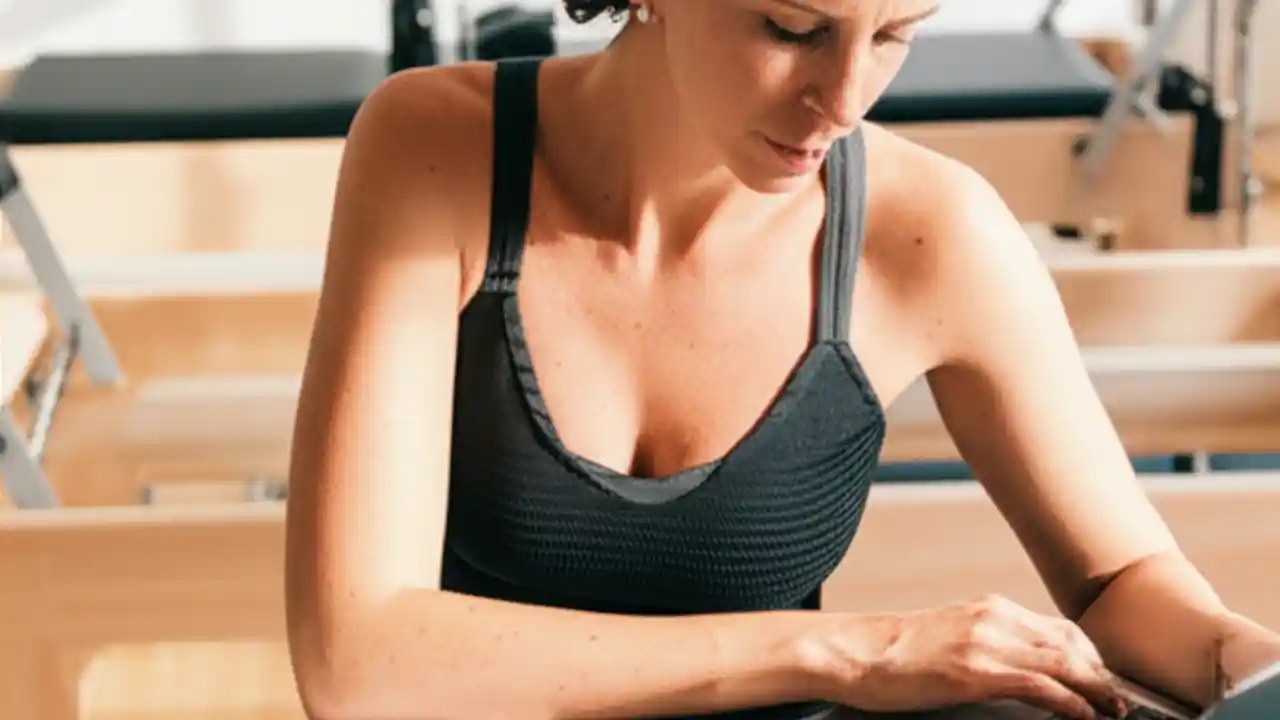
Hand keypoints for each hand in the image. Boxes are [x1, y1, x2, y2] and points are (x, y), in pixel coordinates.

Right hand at [826, 594, 1131, 719]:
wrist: (855, 652)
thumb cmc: (892, 653)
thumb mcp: (948, 637)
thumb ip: (985, 643)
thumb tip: (1017, 672)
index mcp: (988, 608)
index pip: (1058, 629)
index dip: (1089, 657)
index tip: (1103, 680)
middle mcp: (993, 617)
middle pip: (1070, 644)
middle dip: (1101, 675)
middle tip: (1119, 701)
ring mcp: (986, 641)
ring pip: (1064, 662)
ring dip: (1096, 689)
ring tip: (1113, 711)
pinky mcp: (975, 670)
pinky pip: (1041, 684)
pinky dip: (1071, 702)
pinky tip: (1084, 716)